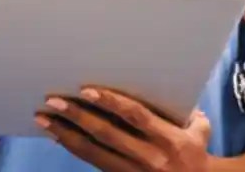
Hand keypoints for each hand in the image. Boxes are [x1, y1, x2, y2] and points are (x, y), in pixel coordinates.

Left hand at [36, 88, 211, 171]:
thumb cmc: (196, 153)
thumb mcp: (200, 130)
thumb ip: (187, 110)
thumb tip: (168, 81)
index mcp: (169, 140)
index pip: (135, 116)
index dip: (111, 102)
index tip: (87, 89)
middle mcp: (149, 156)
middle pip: (107, 134)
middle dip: (78, 116)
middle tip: (53, 101)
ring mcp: (133, 171)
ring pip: (93, 152)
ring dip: (66, 134)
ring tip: (44, 118)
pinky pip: (92, 162)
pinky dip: (74, 148)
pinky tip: (57, 136)